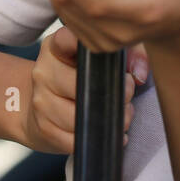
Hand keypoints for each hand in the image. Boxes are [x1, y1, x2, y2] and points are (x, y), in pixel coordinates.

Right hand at [21, 23, 146, 153]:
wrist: (42, 105)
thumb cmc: (82, 75)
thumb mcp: (104, 55)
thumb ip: (131, 53)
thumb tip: (139, 74)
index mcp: (56, 46)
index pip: (66, 40)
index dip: (90, 49)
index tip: (110, 61)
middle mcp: (43, 71)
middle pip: (83, 86)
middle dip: (115, 95)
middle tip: (127, 96)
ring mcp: (40, 100)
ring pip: (81, 117)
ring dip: (109, 121)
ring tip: (121, 115)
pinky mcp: (43, 127)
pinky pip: (74, 140)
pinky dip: (96, 139)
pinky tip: (106, 131)